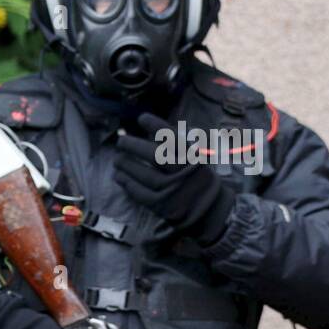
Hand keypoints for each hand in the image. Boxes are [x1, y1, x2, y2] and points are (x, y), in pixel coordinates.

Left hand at [113, 113, 234, 245]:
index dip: (157, 126)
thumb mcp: (195, 160)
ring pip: (143, 175)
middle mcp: (183, 173)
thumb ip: (176, 147)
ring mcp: (171, 191)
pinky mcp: (160, 205)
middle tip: (121, 141)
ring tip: (117, 159)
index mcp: (193, 158)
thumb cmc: (196, 179)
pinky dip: (126, 183)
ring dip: (125, 165)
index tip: (142, 118)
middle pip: (155, 156)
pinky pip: (138, 192)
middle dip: (134, 146)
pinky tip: (120, 176)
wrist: (210, 211)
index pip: (174, 138)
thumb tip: (150, 130)